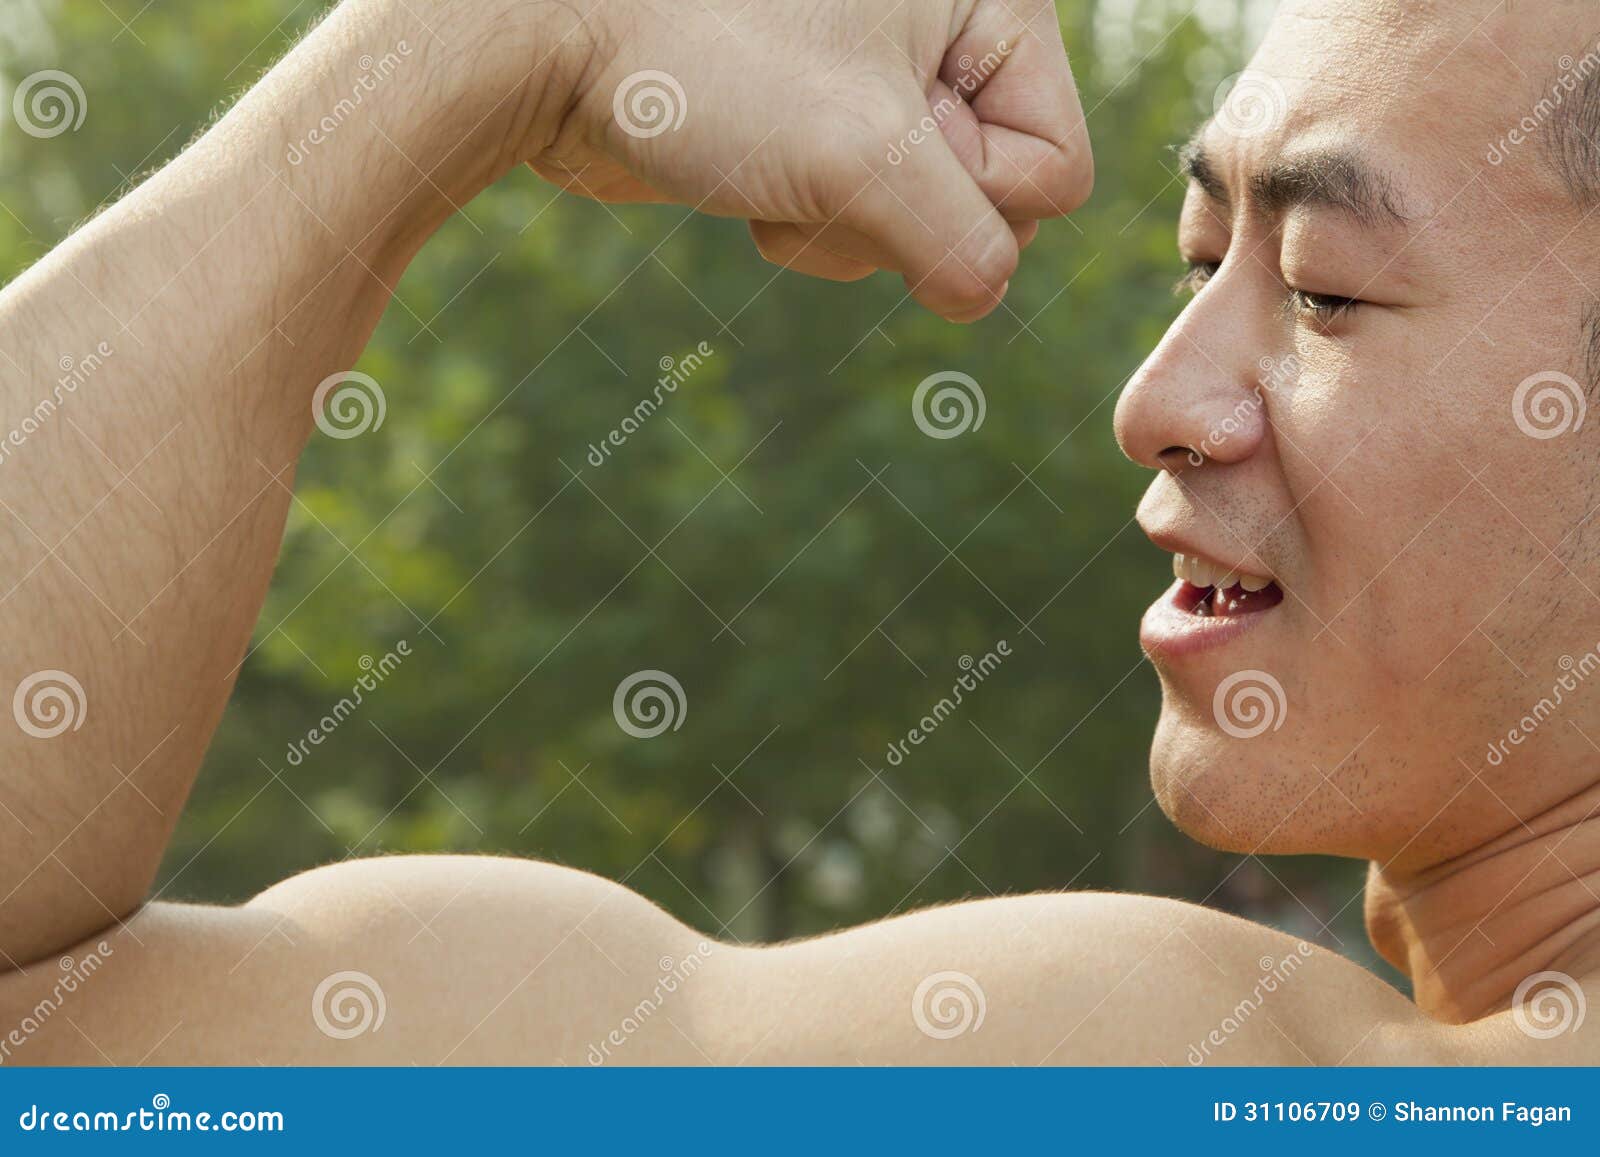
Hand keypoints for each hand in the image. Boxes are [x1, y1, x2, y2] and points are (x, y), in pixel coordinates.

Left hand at [528, 0, 1092, 321]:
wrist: (557, 41)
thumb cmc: (708, 63)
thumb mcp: (861, 157)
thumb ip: (960, 241)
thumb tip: (985, 294)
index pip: (1056, 166)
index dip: (972, 194)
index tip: (882, 153)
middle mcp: (945, 29)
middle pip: (990, 199)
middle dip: (898, 213)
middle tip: (822, 162)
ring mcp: (883, 77)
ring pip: (920, 219)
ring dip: (844, 226)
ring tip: (776, 168)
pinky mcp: (824, 120)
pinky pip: (861, 215)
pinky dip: (810, 221)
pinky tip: (751, 179)